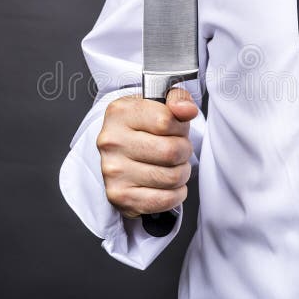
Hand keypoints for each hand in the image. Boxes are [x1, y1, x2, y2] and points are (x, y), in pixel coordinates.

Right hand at [97, 87, 198, 219]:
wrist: (120, 152)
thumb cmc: (143, 127)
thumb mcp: (159, 103)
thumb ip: (178, 98)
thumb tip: (187, 110)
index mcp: (119, 112)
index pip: (167, 120)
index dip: (181, 126)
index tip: (176, 128)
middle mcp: (111, 141)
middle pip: (171, 151)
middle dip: (184, 151)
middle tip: (177, 150)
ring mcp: (112, 171)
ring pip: (171, 177)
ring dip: (181, 173)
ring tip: (171, 166)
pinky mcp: (119, 196)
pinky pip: (164, 200)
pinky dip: (175, 194)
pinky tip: (167, 185)